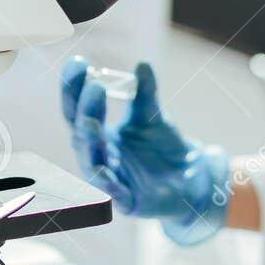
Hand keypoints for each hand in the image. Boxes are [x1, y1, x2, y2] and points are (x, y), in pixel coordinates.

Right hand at [60, 57, 228, 244]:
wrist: (190, 178)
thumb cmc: (162, 147)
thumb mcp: (153, 116)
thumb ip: (146, 93)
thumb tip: (142, 65)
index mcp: (99, 134)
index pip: (78, 109)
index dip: (74, 88)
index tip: (78, 62)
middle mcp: (99, 155)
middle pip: (82, 133)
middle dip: (85, 111)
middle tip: (94, 87)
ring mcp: (111, 179)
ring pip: (93, 163)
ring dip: (90, 144)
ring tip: (90, 123)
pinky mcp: (128, 202)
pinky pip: (116, 195)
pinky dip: (110, 185)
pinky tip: (106, 173)